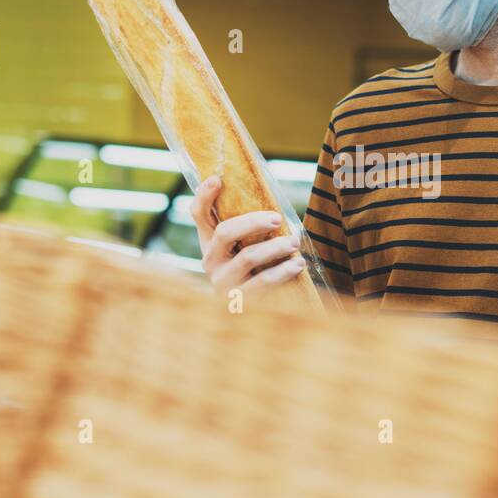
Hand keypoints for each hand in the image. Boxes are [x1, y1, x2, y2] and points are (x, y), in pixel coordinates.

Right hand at [188, 175, 305, 295]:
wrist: (253, 319)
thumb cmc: (255, 274)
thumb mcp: (246, 250)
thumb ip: (251, 231)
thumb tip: (274, 208)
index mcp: (210, 244)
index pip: (199, 215)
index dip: (204, 196)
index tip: (217, 178)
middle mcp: (210, 261)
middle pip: (225, 232)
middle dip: (252, 222)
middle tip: (276, 218)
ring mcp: (222, 282)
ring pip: (247, 257)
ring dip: (275, 247)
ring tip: (294, 242)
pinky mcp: (239, 301)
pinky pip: (263, 282)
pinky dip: (283, 271)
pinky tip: (298, 264)